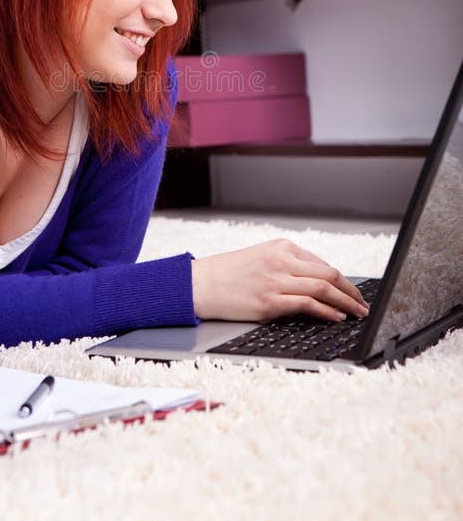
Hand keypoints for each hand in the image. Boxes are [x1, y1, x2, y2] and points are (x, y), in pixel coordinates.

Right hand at [191, 238, 368, 323]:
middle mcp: (281, 260)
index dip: (343, 282)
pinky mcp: (269, 301)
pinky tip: (336, 317)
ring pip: (323, 289)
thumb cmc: (230, 274)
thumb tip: (319, 285)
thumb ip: (288, 267)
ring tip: (357, 314)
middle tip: (363, 305)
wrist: (201, 284)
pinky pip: (307, 305)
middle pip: (329, 275)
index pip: (323, 265)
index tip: (354, 293)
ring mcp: (275, 280)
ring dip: (345, 303)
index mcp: (281, 247)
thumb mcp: (262, 259)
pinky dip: (327, 312)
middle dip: (351, 293)